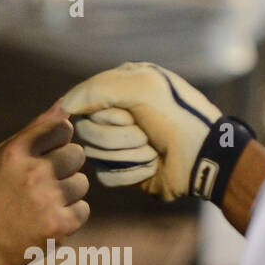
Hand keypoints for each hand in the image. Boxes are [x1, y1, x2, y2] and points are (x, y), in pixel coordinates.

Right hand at [0, 106, 89, 264]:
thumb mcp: (2, 157)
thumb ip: (34, 132)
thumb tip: (64, 105)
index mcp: (16, 152)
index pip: (62, 128)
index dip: (58, 141)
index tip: (47, 154)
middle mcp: (34, 172)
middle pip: (77, 154)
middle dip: (65, 167)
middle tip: (43, 183)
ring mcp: (48, 199)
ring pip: (82, 183)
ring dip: (68, 193)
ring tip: (43, 203)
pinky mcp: (60, 224)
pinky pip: (83, 209)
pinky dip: (70, 216)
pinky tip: (48, 219)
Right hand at [59, 61, 229, 200]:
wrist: (203, 157)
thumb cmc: (177, 118)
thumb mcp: (141, 88)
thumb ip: (96, 89)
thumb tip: (62, 106)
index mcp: (119, 87)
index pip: (82, 102)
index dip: (104, 114)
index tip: (129, 114)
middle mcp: (114, 113)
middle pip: (86, 131)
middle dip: (119, 136)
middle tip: (147, 132)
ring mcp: (117, 144)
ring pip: (94, 155)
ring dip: (130, 154)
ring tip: (153, 149)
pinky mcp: (122, 171)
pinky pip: (106, 177)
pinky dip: (132, 173)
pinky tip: (153, 165)